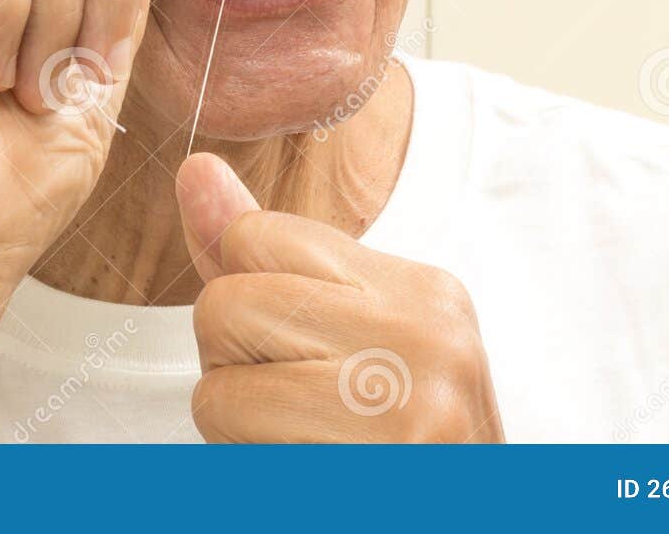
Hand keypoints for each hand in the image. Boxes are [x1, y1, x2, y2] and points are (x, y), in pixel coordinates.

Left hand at [178, 154, 503, 442]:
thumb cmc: (401, 448)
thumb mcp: (349, 337)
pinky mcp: (372, 469)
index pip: (256, 237)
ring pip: (215, 387)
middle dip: (234, 367)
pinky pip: (231, 447)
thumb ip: (264, 260)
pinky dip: (248, 470)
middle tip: (302, 414)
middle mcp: (427, 336)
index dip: (249, 301)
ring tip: (308, 447)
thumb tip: (194, 170)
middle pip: (225, 306)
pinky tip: (313, 473)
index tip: (302, 355)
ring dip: (238, 431)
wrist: (475, 517)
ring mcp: (407, 409)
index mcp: (425, 291)